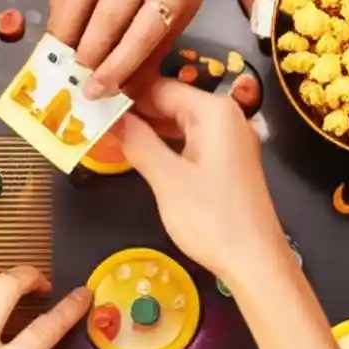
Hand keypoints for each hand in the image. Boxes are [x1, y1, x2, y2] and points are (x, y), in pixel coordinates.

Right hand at [49, 0, 209, 98]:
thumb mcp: (177, 19)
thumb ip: (147, 56)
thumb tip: (114, 95)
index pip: (140, 34)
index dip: (116, 67)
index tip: (96, 91)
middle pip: (104, 16)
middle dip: (86, 54)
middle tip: (76, 78)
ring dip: (64, 34)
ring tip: (62, 56)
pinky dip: (58, 10)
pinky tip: (63, 28)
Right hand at [115, 78, 286, 279]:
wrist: (255, 260)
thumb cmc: (211, 218)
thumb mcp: (167, 179)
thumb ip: (137, 142)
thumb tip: (112, 117)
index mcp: (214, 112)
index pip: (161, 87)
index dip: (126, 93)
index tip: (93, 99)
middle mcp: (227, 117)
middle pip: (173, 101)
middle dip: (137, 109)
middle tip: (96, 117)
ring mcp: (232, 139)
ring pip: (182, 121)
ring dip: (150, 127)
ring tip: (112, 133)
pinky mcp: (231, 160)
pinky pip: (193, 139)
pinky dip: (168, 143)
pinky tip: (143, 151)